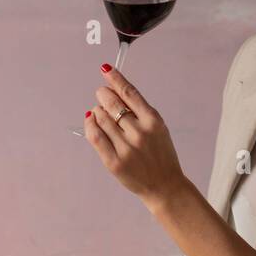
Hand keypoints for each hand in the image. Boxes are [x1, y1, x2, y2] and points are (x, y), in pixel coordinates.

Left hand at [85, 64, 188, 209]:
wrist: (164, 185)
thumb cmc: (161, 154)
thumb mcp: (158, 128)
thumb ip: (139, 111)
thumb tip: (114, 91)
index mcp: (153, 121)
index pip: (129, 93)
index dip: (115, 78)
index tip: (105, 69)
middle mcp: (139, 132)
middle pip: (112, 103)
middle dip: (103, 94)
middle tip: (101, 93)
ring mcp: (126, 148)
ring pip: (101, 118)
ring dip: (97, 111)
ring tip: (99, 111)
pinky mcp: (114, 162)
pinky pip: (95, 137)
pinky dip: (90, 125)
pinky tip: (91, 119)